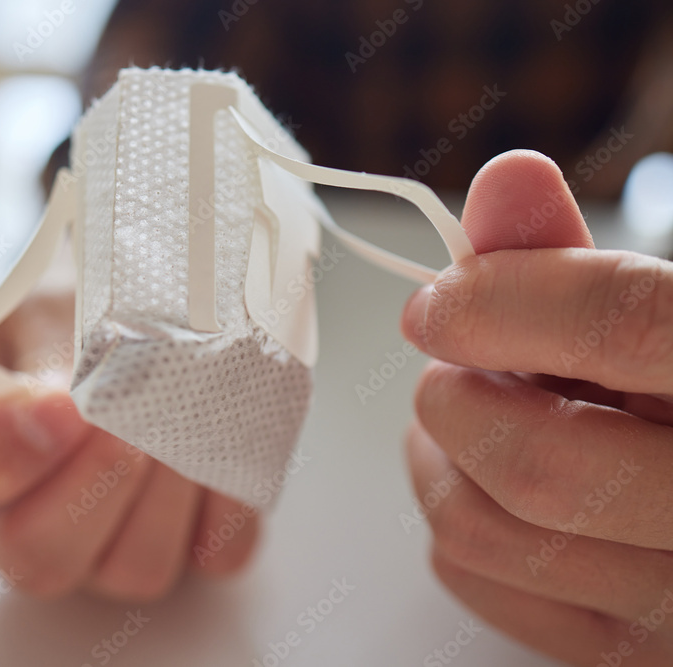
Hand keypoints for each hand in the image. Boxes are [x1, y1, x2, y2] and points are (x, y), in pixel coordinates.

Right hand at [0, 288, 258, 601]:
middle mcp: (19, 515)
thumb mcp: (43, 303)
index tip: (50, 404)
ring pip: (134, 570)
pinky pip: (215, 552)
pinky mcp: (182, 542)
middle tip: (127, 413)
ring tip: (185, 408)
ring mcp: (102, 543)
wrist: (135, 303)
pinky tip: (222, 437)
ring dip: (170, 486)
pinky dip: (231, 493)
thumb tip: (63, 408)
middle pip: (34, 559)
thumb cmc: (71, 306)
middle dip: (95, 484)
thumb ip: (45, 352)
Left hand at [402, 150, 672, 665]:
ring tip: (469, 410)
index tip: (440, 298)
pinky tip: (486, 480)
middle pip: (537, 460)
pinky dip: (453, 516)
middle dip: (458, 393)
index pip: (625, 326)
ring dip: (439, 454)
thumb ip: (586, 255)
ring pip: (482, 530)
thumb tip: (506, 181)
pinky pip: (474, 577)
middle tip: (459, 363)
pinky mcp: (624, 656)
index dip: (504, 299)